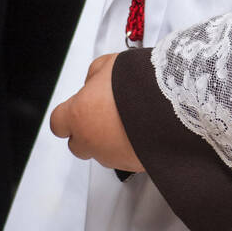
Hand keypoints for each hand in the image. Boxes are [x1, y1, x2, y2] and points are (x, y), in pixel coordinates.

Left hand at [49, 54, 144, 172]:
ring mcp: (113, 156)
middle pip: (77, 145)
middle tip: (103, 116)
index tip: (75, 110)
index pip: (58, 123)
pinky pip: (127, 158)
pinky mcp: (135, 165)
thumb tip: (93, 82)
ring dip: (110, 141)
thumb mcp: (108, 65)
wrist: (173, 102)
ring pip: (103, 154)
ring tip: (129, 120)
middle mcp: (92, 142)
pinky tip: (144, 130)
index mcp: (79, 116)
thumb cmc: (140, 83)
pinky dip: (131, 148)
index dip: (67, 116)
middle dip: (87, 132)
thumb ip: (94, 76)